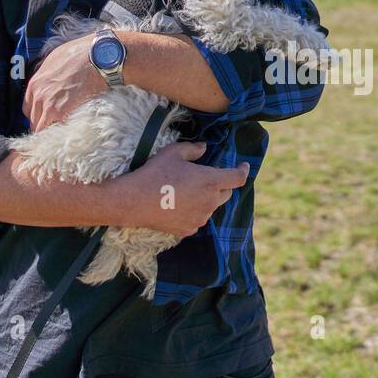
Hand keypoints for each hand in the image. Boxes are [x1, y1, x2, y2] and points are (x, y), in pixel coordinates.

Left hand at [23, 35, 105, 130]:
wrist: (96, 58)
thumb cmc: (81, 55)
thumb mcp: (55, 58)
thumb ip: (47, 71)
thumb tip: (48, 77)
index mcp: (35, 82)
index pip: (28, 107)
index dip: (37, 112)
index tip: (46, 116)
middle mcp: (37, 94)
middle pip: (33, 118)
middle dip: (43, 123)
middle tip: (55, 125)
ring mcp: (47, 104)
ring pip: (40, 127)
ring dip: (49, 130)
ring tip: (60, 133)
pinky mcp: (60, 112)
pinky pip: (52, 130)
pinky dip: (58, 133)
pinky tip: (66, 133)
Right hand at [117, 142, 249, 237]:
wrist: (134, 201)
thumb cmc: (154, 174)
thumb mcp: (173, 153)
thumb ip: (193, 149)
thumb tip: (204, 148)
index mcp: (211, 182)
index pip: (237, 178)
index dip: (243, 170)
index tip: (243, 166)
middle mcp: (210, 202)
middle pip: (226, 193)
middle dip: (221, 185)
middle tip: (205, 177)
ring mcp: (200, 218)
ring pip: (211, 207)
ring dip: (206, 199)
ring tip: (185, 191)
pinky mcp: (189, 229)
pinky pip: (198, 218)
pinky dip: (194, 211)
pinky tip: (178, 205)